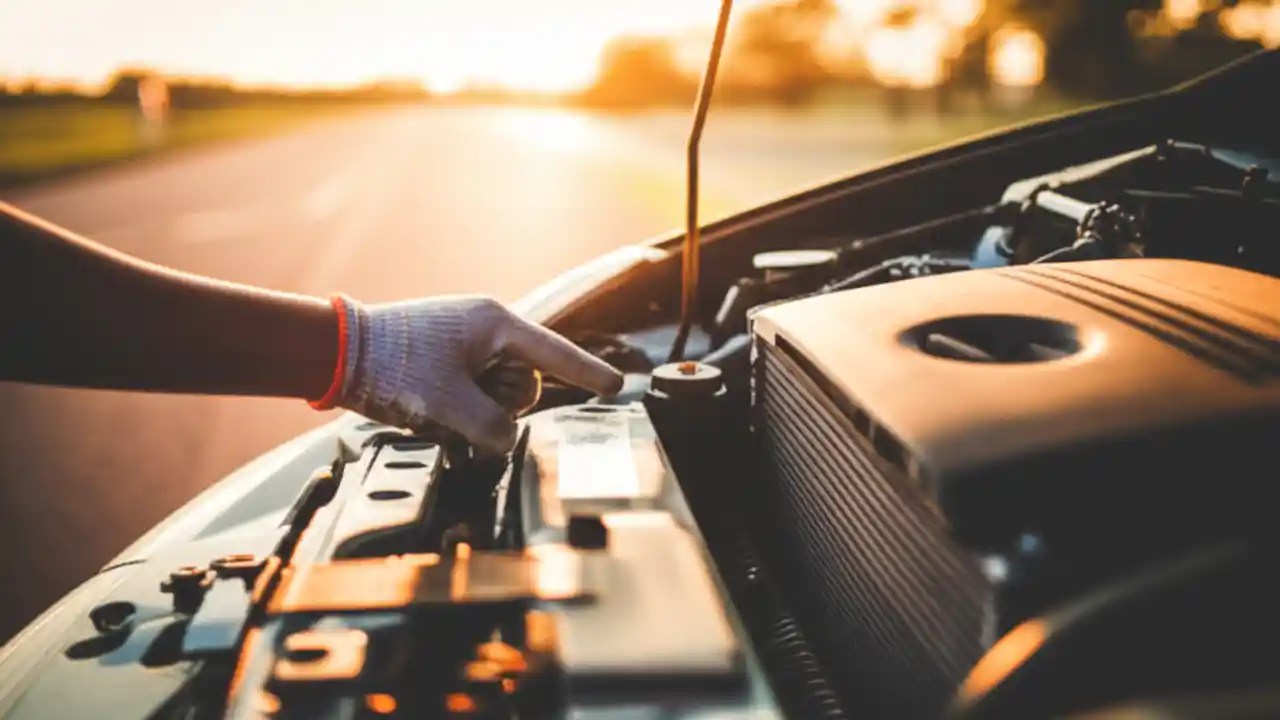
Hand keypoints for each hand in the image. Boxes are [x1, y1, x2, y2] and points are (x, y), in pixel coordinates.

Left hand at [330, 295, 621, 453]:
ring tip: (435, 408)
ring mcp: (465, 345)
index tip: (616, 385)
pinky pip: (473, 394)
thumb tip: (506, 439)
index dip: (587, 372)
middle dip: (499, 405)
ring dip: (474, 411)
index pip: (554, 352)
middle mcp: (485, 329)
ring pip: (498, 394)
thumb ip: (493, 428)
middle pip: (525, 382)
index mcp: (494, 324)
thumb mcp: (449, 403)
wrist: (335, 353)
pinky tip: (428, 409)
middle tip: (457, 408)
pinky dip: (458, 410)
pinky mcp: (446, 361)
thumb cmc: (390, 365)